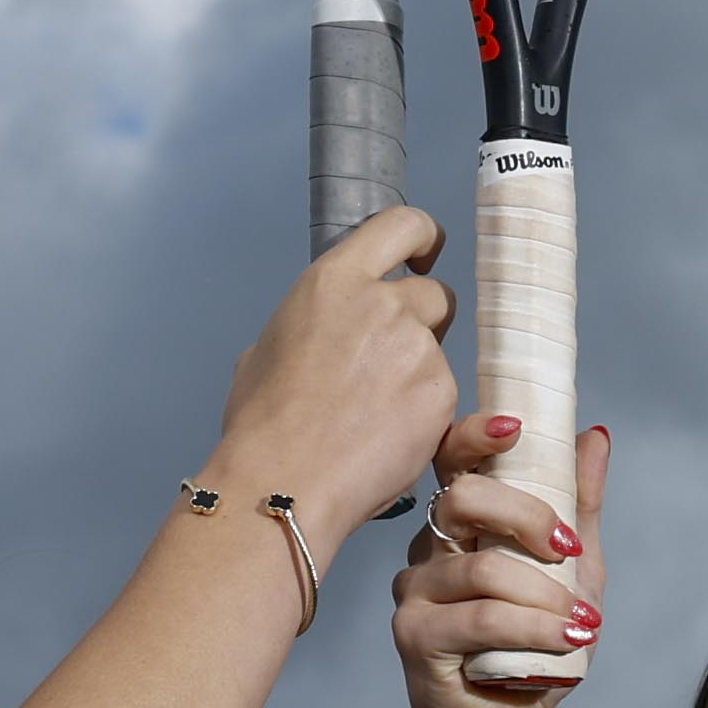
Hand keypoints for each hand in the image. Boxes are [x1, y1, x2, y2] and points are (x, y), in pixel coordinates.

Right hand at [205, 206, 459, 532]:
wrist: (283, 481)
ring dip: (417, 372)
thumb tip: (324, 332)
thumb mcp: (266, 349)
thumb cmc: (263, 424)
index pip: (402, 225)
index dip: (423, 236)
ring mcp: (417, 348)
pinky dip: (425, 411)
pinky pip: (444, 393)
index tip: (427, 252)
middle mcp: (383, 303)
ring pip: (438, 349)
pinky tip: (385, 436)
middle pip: (433, 294)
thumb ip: (311, 324)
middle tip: (390, 362)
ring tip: (374, 413)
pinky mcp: (440, 393)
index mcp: (334, 281)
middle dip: (422, 321)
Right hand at [395, 415, 609, 707]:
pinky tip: (567, 640)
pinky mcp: (413, 634)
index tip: (517, 428)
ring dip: (545, 595)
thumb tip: (594, 435)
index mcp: (460, 523)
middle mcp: (428, 549)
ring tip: (582, 624)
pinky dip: (534, 628)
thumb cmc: (533, 647)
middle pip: (463, 500)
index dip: (476, 434)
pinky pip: (481, 618)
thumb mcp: (574, 572)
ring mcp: (414, 590)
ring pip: (482, 568)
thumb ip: (579, 506)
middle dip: (528, 517)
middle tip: (570, 550)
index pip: (452, 459)